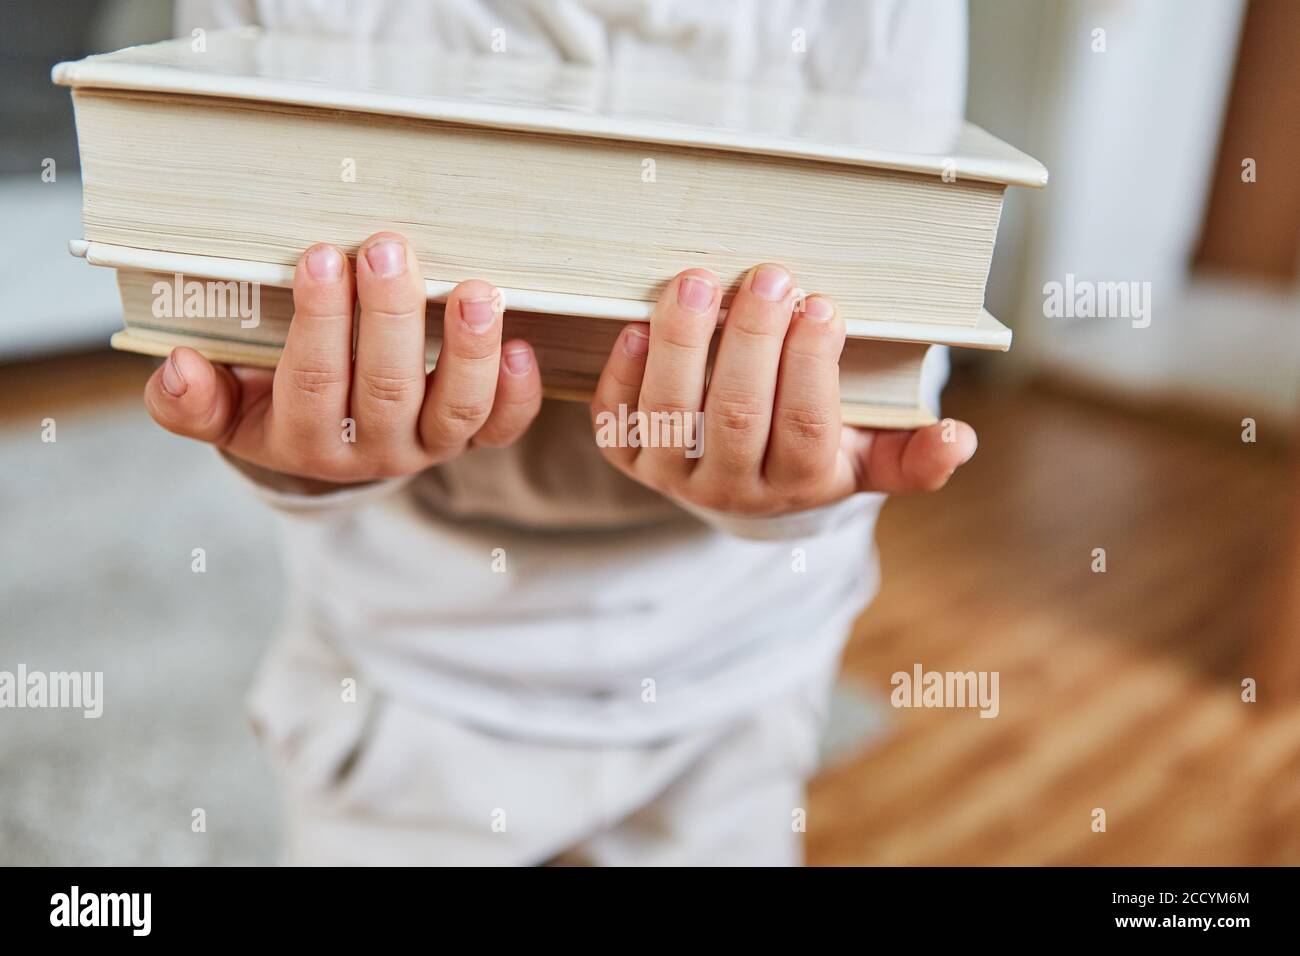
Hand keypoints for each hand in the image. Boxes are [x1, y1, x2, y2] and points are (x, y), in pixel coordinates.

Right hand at [144, 231, 541, 481]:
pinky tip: (521, 345)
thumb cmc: (274, 404)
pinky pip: (502, 428)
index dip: (319, 322)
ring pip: (455, 408)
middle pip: (387, 388)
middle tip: (388, 247)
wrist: (327, 446)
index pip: (312, 382)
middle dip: (390, 316)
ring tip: (474, 289)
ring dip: (467, 349)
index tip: (320, 255)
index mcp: (304, 440)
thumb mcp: (226, 410)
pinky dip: (517, 393)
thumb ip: (193, 401)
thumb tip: (176, 369)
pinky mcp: (471, 438)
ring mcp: (427, 445)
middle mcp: (371, 449)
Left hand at [590, 265, 977, 515]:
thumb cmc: (811, 446)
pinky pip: (615, 419)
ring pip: (673, 412)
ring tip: (700, 281)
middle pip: (739, 415)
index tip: (823, 304)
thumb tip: (961, 441)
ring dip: (684, 343)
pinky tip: (638, 324)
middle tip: (772, 275)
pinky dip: (623, 372)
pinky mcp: (627, 454)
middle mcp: (731, 488)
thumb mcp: (866, 457)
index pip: (806, 428)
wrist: (742, 477)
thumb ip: (912, 456)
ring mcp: (673, 474)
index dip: (813, 366)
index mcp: (798, 484)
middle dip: (755, 341)